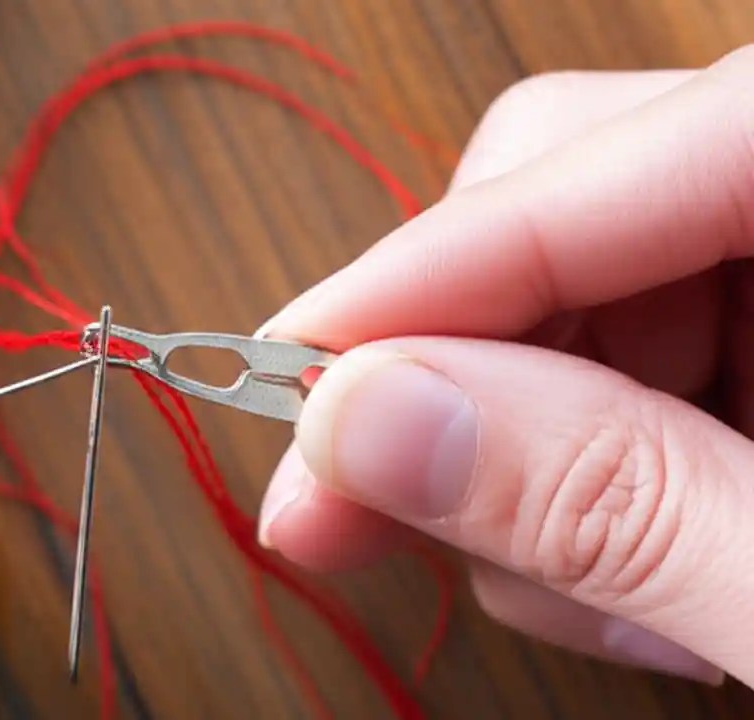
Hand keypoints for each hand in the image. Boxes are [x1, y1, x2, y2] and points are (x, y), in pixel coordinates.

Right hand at [257, 45, 753, 685]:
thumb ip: (614, 502)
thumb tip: (361, 422)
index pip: (612, 156)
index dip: (425, 269)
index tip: (283, 378)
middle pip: (571, 196)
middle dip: (458, 371)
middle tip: (353, 508)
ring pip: (580, 296)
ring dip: (528, 459)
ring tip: (599, 607)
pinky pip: (633, 370)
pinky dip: (596, 487)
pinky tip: (643, 590)